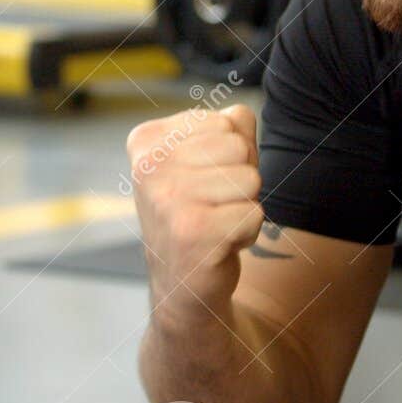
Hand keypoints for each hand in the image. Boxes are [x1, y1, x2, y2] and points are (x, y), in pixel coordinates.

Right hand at [128, 104, 263, 328]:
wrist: (182, 286)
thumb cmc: (199, 214)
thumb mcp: (205, 161)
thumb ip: (228, 127)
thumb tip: (240, 116)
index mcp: (147, 141)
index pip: (227, 120)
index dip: (231, 154)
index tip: (204, 182)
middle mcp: (149, 167)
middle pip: (240, 147)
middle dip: (240, 178)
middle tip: (214, 206)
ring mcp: (167, 199)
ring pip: (250, 178)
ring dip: (244, 206)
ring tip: (215, 224)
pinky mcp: (193, 232)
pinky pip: (255, 213)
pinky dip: (247, 233)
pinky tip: (219, 244)